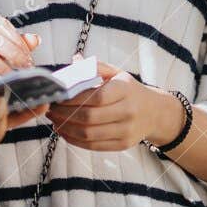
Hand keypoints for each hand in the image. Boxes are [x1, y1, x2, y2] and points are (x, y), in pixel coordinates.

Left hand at [48, 61, 183, 151]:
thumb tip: (74, 60)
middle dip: (65, 114)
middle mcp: (128, 111)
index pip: (96, 96)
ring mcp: (126, 131)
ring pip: (89, 134)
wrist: (155, 113)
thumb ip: (95, 67)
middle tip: (51, 109)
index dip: (73, 99)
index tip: (57, 96)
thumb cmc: (129, 90)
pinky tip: (64, 131)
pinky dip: (74, 140)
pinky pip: (93, 146)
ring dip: (66, 128)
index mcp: (125, 90)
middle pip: (89, 117)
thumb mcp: (117, 73)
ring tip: (54, 120)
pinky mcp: (122, 145)